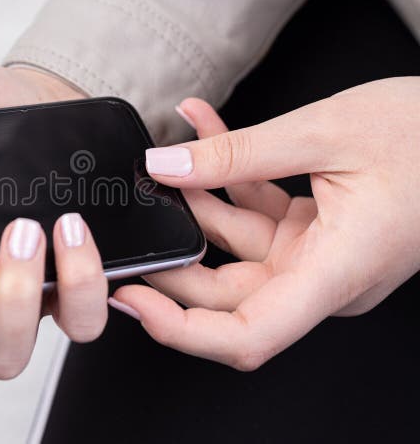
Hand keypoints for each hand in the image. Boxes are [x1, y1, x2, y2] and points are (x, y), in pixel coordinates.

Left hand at [110, 77, 419, 370]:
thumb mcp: (323, 132)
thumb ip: (237, 155)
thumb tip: (165, 166)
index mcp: (335, 272)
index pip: (247, 335)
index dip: (180, 329)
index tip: (130, 299)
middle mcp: (324, 277)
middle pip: (225, 292)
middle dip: (173, 254)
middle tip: (132, 216)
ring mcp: (318, 256)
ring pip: (235, 247)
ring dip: (198, 198)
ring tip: (170, 147)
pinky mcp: (316, 231)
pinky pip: (257, 213)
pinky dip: (229, 179)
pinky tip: (203, 130)